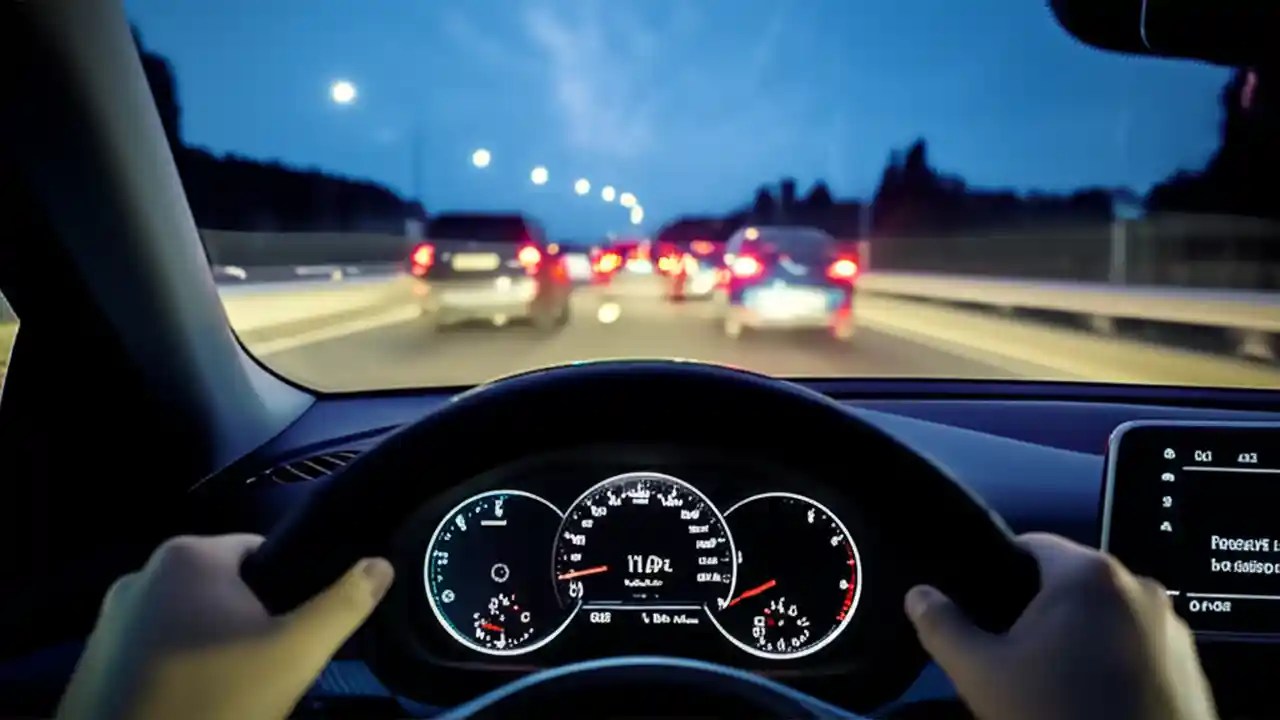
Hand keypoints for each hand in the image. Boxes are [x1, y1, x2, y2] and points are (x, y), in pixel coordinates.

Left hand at [57, 534, 394, 719]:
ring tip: (228, 693)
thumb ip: (343, 604)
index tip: (289, 638)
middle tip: (263, 671)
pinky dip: (174, 671)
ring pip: (186, 622)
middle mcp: (141, 574)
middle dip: (245, 624)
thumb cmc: (218, 699)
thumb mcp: (295, 653)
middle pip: (221, 589)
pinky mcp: (92, 661)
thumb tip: (381, 564)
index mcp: (189, 555)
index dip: (285, 593)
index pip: (260, 554)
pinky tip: (190, 704)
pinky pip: (151, 653)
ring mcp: (109, 619)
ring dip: (209, 648)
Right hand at [904, 533, 1216, 719]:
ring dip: (1079, 639)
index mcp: (1088, 574)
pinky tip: (1093, 700)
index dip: (999, 572)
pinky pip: (1138, 649)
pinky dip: (1113, 664)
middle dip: (1040, 613)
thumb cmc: (1055, 714)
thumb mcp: (981, 674)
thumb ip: (942, 626)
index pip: (1032, 545)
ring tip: (1054, 685)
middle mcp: (1140, 586)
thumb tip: (919, 595)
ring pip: (1106, 618)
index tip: (985, 612)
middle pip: (1070, 584)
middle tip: (1014, 657)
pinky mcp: (1191, 668)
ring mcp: (1172, 628)